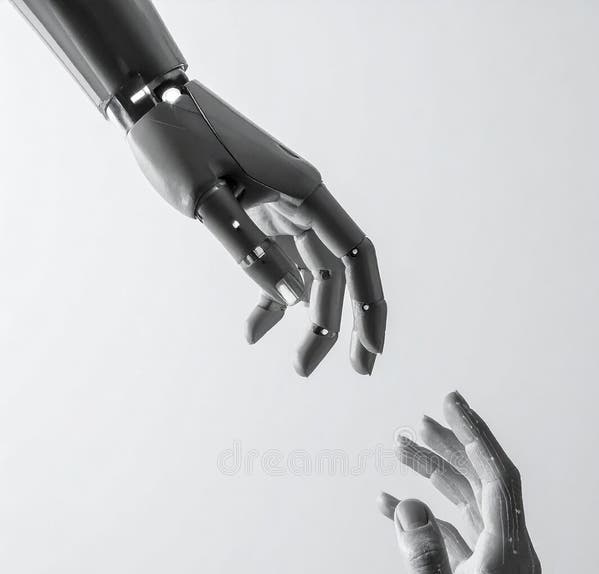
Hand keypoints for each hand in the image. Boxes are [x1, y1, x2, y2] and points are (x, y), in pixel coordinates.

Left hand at [126, 79, 385, 375]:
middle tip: (352, 372)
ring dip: (310, 322)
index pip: (355, 255)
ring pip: (310, 277)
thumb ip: (248, 249)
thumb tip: (291, 301)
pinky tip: (253, 335)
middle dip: (343, 325)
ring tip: (302, 368)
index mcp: (303, 193)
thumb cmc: (175, 140)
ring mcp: (282, 212)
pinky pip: (276, 268)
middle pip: (336, 274)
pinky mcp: (260, 219)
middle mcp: (302, 203)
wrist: (149, 101)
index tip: (374, 349)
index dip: (370, 304)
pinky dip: (269, 303)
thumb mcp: (206, 199)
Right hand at [379, 390, 544, 573]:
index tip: (450, 403)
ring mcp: (498, 571)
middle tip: (419, 421)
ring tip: (400, 451)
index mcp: (508, 555)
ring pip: (469, 507)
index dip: (475, 436)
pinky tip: (394, 511)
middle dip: (452, 448)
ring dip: (438, 478)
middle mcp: (510, 555)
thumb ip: (422, 562)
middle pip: (483, 484)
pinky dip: (429, 518)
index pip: (498, 477)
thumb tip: (405, 505)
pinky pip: (457, 537)